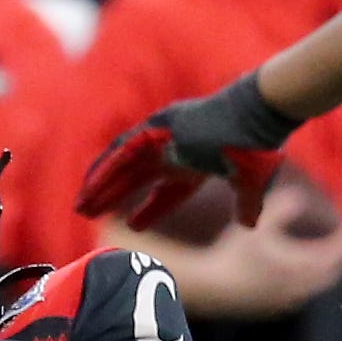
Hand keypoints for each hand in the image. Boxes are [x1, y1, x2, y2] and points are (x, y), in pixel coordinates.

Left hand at [78, 72, 298, 232]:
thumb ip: (247, 205)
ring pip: (123, 165)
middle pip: (135, 177)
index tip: (133, 225)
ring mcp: (163, 137)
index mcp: (194, 160)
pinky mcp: (156, 130)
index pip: (166, 188)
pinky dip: (106, 170)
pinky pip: (123, 153)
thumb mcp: (251, 183)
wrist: (260, 115)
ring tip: (81, 206)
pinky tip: (90, 187)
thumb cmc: (260, 144)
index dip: (150, 208)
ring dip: (101, 185)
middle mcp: (174, 148)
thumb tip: (251, 226)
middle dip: (113, 196)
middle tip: (90, 214)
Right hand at [174, 184, 341, 320]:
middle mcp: (303, 287)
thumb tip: (302, 198)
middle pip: (333, 273)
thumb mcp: (261, 222)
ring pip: (318, 286)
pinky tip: (296, 272)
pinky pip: (302, 293)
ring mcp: (289, 301)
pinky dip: (307, 280)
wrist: (210, 288)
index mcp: (304, 266)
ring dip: (324, 270)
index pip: (339, 251)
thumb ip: (285, 206)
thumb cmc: (235, 253)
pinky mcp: (274, 308)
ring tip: (322, 254)